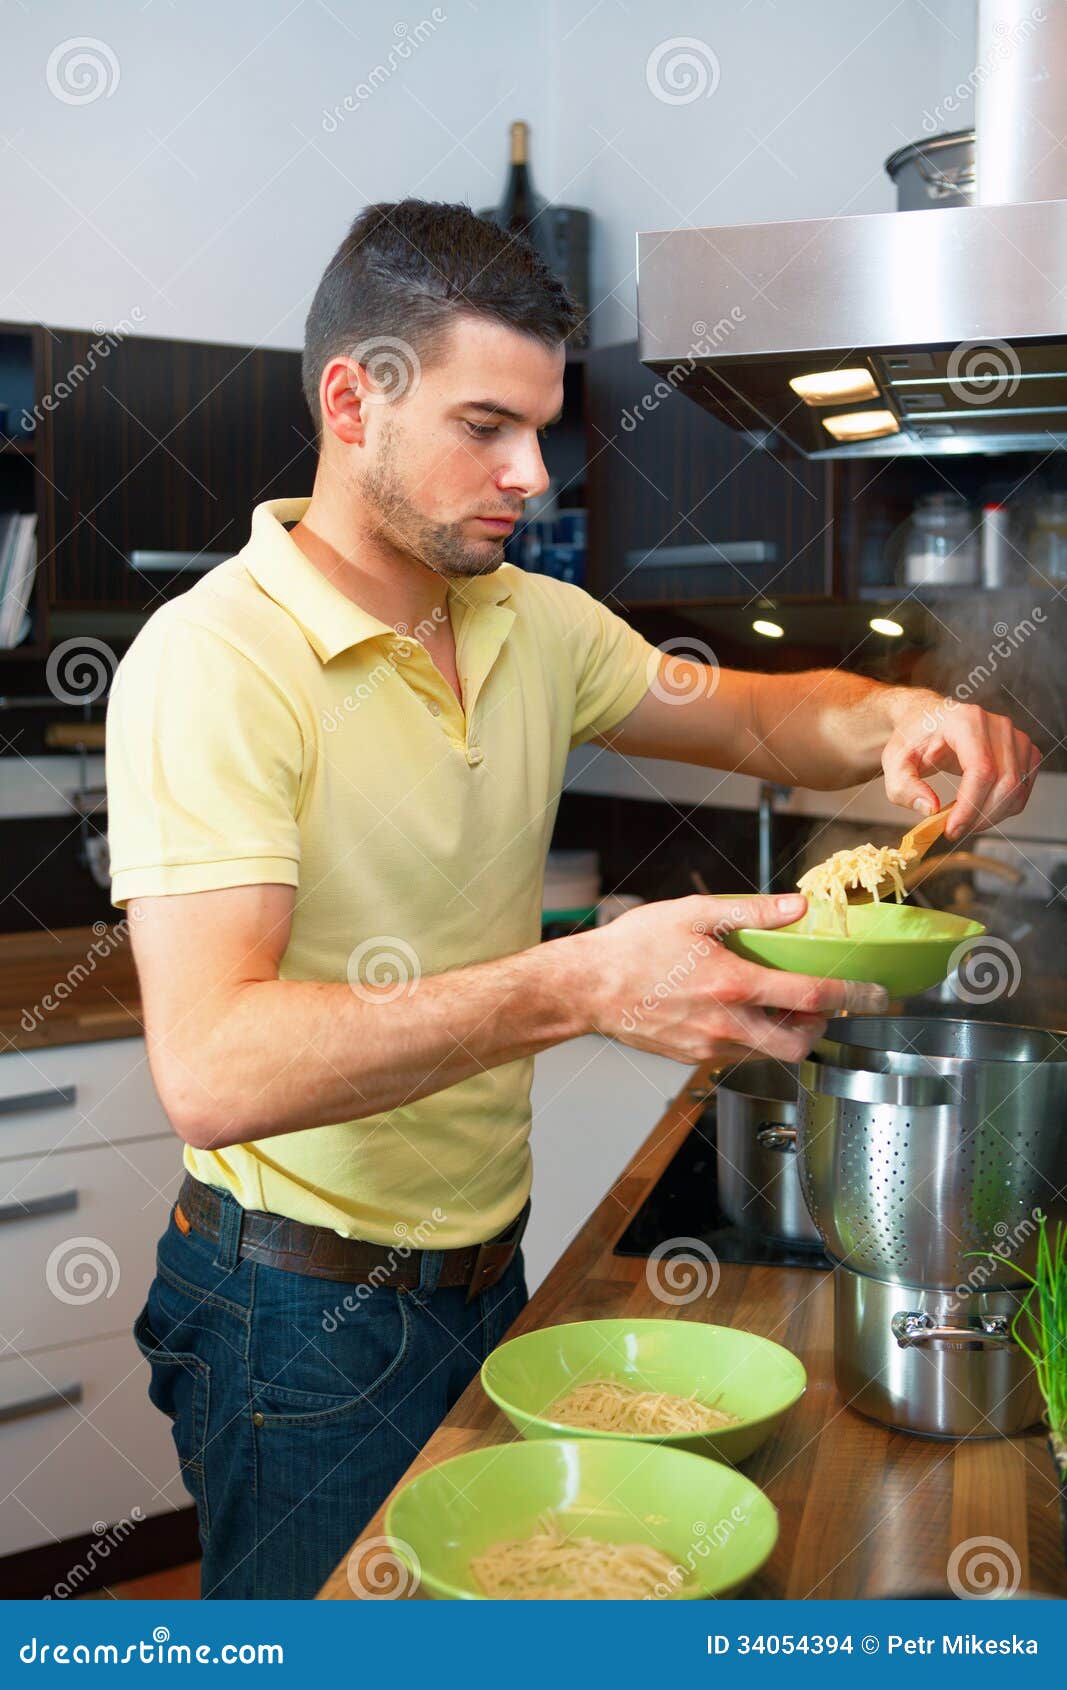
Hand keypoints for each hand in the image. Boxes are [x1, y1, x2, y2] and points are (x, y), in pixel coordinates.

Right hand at [578, 893, 887, 1065]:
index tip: (877, 995)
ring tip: (777, 1000)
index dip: (854, 997)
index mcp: (733, 985)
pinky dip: (751, 1034)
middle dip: (821, 1028)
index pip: (812, 998)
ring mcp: (710, 1047)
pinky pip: (738, 1052)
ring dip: (785, 1030)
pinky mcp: (693, 1058)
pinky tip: (735, 1008)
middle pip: (798, 1045)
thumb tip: (798, 907)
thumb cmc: (633, 948)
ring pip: (768, 1051)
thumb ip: (751, 912)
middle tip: (822, 1005)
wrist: (586, 988)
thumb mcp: (693, 914)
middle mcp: (727, 1024)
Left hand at [882, 690, 1040, 840]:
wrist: (926, 719)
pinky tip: (979, 809)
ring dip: (992, 816)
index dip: (970, 805)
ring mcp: (1014, 736)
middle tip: (954, 830)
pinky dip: (1004, 808)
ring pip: (1017, 789)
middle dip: (981, 817)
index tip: (951, 829)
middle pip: (1005, 782)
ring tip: (964, 820)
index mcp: (965, 721)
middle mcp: (996, 725)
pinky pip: (1022, 788)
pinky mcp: (1023, 750)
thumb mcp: (895, 762)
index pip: (981, 769)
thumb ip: (904, 787)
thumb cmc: (912, 738)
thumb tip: (930, 809)